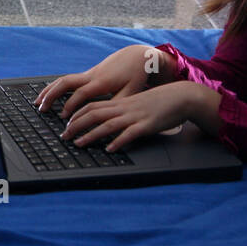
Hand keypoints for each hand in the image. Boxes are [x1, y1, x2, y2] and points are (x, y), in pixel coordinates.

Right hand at [35, 44, 172, 119]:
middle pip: (65, 82)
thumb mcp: (132, 92)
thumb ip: (119, 105)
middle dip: (51, 95)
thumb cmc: (136, 77)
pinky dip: (54, 88)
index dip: (71, 104)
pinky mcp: (87, 74)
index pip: (81, 93)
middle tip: (41, 109)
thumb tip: (108, 119)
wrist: (137, 57)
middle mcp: (91, 76)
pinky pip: (66, 80)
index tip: (63, 117)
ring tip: (37, 103)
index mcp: (102, 82)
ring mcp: (88, 74)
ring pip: (63, 80)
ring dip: (48, 91)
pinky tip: (47, 96)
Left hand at [60, 81, 212, 152]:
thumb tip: (108, 124)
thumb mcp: (136, 104)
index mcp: (120, 102)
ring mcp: (135, 116)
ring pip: (107, 124)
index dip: (77, 115)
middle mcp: (124, 108)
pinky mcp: (147, 125)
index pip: (92, 106)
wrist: (182, 96)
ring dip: (90, 135)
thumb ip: (122, 111)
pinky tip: (109, 149)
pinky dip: (118, 141)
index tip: (66, 124)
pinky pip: (129, 134)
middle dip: (76, 125)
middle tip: (64, 136)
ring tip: (78, 144)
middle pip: (94, 114)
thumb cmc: (158, 102)